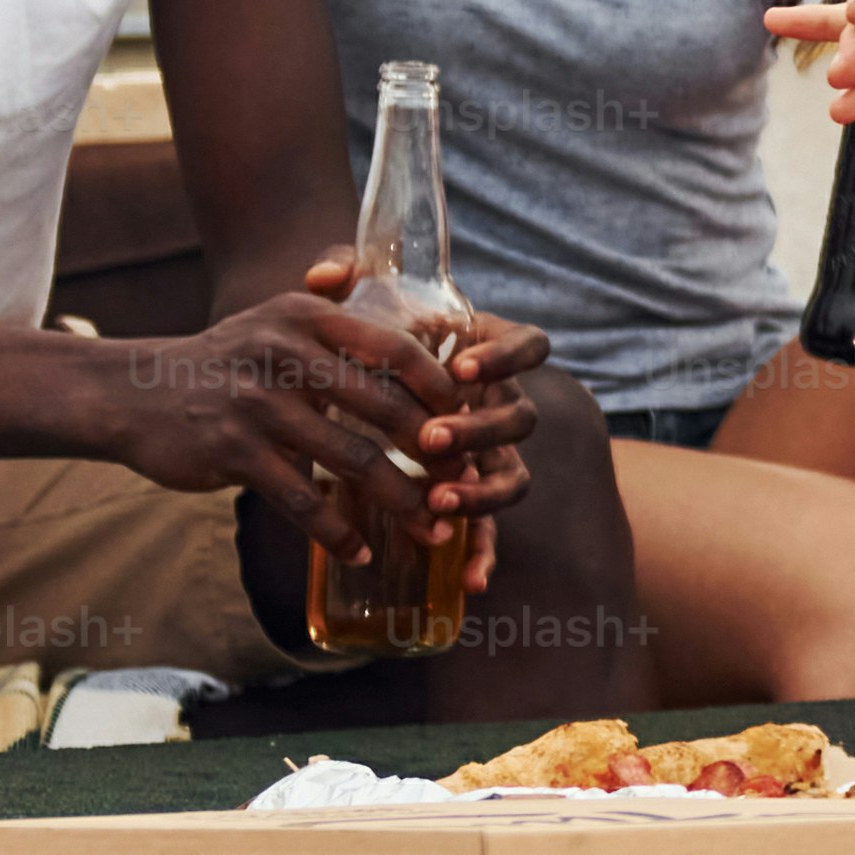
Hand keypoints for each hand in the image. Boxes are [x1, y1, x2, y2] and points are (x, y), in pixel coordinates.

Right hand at [111, 285, 471, 552]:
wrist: (132, 392)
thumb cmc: (225, 362)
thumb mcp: (279, 322)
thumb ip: (342, 325)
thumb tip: (422, 342)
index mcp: (309, 318)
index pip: (398, 350)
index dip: (443, 390)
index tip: (469, 422)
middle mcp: (286, 354)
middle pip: (386, 409)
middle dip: (435, 454)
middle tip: (463, 486)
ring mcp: (258, 404)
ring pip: (352, 460)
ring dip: (399, 501)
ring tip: (431, 529)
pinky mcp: (233, 452)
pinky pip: (301, 499)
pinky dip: (336, 531)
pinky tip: (359, 551)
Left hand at [348, 264, 546, 589]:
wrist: (356, 396)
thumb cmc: (370, 347)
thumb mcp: (363, 306)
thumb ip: (347, 276)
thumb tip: (324, 274)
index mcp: (488, 354)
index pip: (530, 346)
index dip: (507, 358)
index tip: (463, 368)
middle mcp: (500, 405)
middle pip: (521, 417)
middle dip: (479, 430)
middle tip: (429, 438)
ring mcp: (490, 456)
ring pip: (513, 476)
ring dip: (483, 490)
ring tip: (439, 499)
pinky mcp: (469, 496)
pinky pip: (489, 529)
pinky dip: (484, 552)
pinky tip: (467, 580)